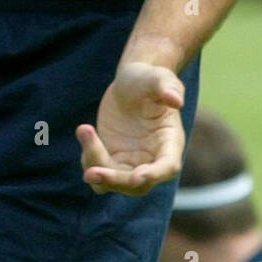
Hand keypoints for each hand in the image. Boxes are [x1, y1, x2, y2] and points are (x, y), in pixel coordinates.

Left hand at [78, 62, 185, 196]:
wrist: (131, 82)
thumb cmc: (149, 78)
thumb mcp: (159, 77)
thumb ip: (168, 87)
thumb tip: (176, 101)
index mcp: (170, 142)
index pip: (167, 167)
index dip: (154, 175)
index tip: (137, 177)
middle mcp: (152, 158)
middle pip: (136, 184)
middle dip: (114, 181)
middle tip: (91, 173)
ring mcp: (131, 162)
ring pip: (113, 183)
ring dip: (96, 169)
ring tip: (85, 130)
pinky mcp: (112, 159)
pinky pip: (99, 172)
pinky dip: (88, 159)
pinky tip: (84, 131)